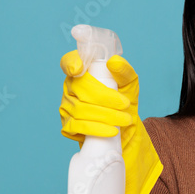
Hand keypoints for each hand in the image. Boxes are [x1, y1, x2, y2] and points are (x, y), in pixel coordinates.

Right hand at [58, 50, 162, 193]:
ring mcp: (66, 107)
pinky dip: (97, 129)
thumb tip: (114, 62)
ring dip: (106, 116)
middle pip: (81, 89)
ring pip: (81, 110)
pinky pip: (78, 127)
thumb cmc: (124, 98)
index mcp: (81, 72)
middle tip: (125, 105)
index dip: (71, 64)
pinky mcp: (67, 126)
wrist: (125, 126)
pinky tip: (111, 131)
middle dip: (105, 98)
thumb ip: (124, 71)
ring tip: (125, 119)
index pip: (68, 63)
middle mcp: (69, 88)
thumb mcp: (129, 83)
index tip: (80, 69)